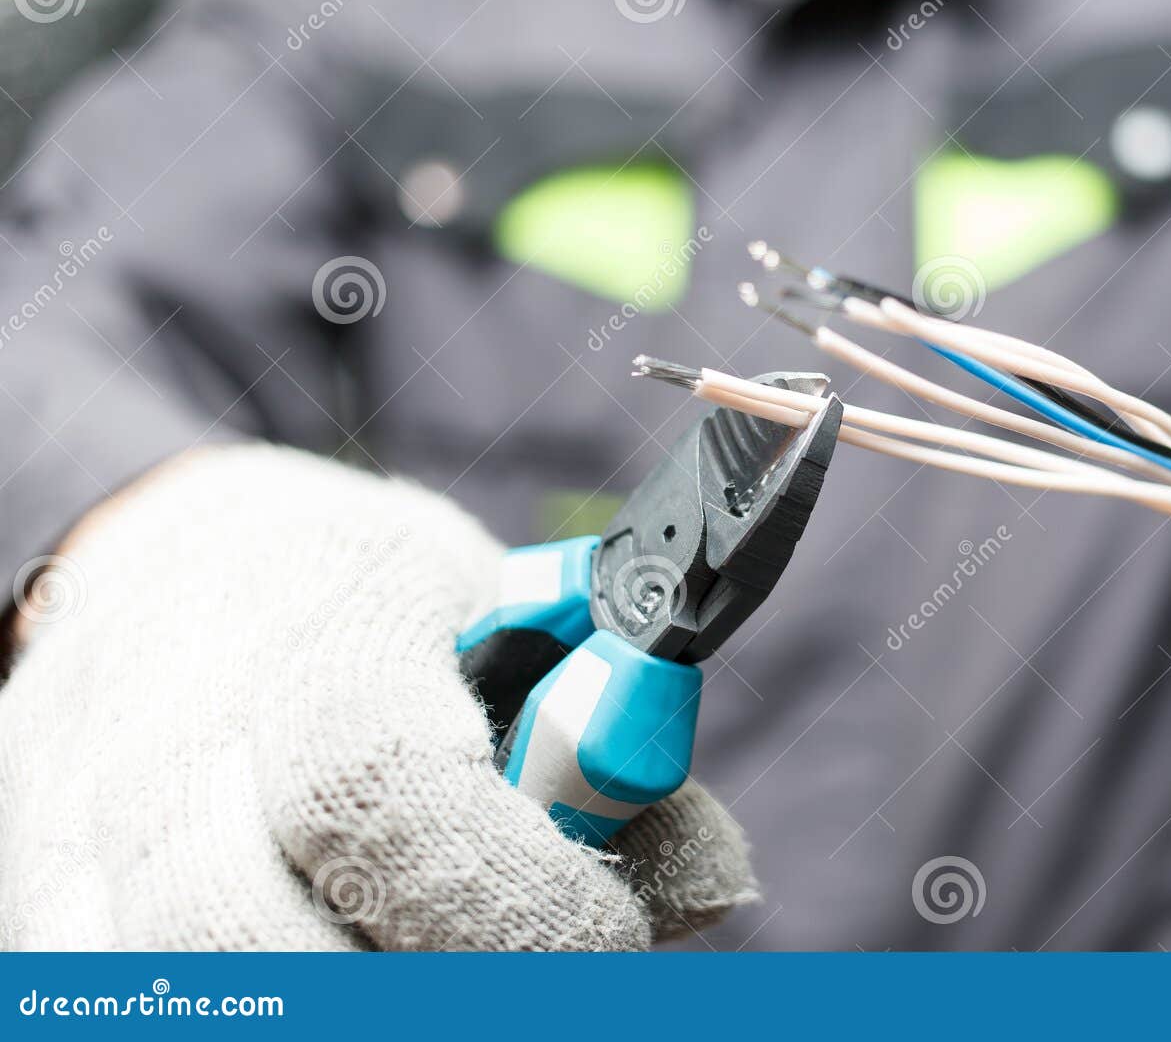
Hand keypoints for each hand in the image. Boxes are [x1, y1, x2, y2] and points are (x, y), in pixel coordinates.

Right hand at [0, 445, 755, 948]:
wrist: (174, 562)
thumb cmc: (372, 600)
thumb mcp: (514, 613)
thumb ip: (612, 743)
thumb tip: (713, 883)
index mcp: (313, 629)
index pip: (377, 785)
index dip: (505, 893)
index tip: (606, 940)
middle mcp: (164, 732)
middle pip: (241, 937)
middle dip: (419, 984)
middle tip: (524, 969)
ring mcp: (68, 827)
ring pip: (167, 986)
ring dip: (328, 999)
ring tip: (432, 953)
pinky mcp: (35, 896)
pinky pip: (114, 992)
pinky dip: (239, 998)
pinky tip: (345, 951)